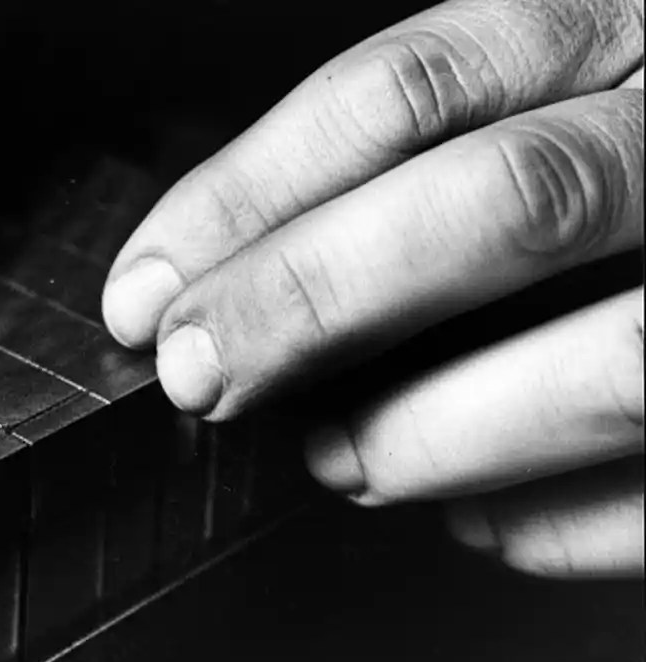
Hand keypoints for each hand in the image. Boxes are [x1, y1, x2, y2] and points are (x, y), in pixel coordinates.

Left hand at [102, 0, 643, 577]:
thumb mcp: (569, 87)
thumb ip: (438, 153)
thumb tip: (244, 273)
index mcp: (633, 20)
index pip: (416, 86)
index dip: (253, 194)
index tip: (152, 286)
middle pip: (505, 202)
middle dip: (316, 301)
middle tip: (203, 372)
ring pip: (615, 360)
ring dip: (434, 429)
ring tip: (334, 457)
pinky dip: (559, 522)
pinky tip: (476, 520)